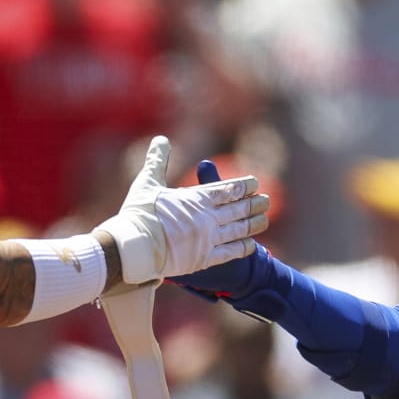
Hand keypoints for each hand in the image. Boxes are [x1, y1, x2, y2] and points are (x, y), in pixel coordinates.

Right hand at [96, 137, 269, 284]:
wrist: (132, 249)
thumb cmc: (137, 214)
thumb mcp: (147, 183)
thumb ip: (157, 161)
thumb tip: (161, 139)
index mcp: (196, 198)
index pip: (227, 189)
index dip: (243, 186)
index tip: (255, 183)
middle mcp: (207, 218)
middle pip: (238, 209)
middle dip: (253, 204)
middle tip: (266, 201)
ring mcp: (208, 239)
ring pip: (238, 230)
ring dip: (253, 224)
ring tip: (264, 220)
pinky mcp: (203, 259)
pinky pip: (229, 253)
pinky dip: (242, 248)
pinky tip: (252, 245)